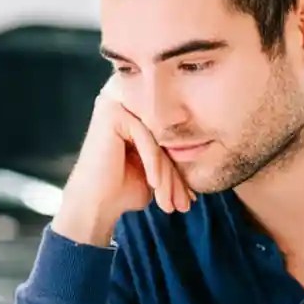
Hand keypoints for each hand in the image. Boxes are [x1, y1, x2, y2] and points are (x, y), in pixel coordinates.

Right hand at [52, 78, 193, 245]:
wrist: (94, 205)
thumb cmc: (123, 189)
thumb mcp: (158, 170)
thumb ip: (176, 153)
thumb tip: (209, 150)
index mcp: (139, 108)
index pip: (171, 136)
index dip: (181, 168)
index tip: (190, 197)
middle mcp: (128, 99)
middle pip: (166, 137)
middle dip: (176, 175)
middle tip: (184, 203)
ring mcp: (118, 102)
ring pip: (158, 140)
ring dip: (168, 176)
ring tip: (172, 202)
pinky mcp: (112, 112)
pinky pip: (146, 139)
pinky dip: (154, 165)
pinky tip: (153, 185)